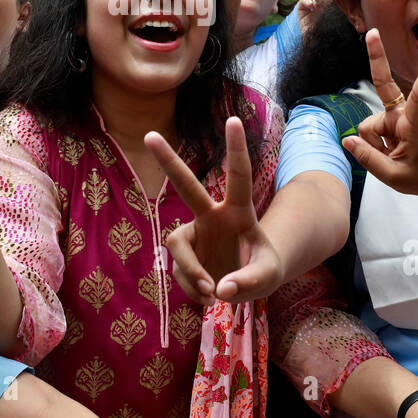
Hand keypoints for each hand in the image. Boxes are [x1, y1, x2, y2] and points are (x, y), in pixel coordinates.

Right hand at [145, 117, 281, 304]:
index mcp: (238, 212)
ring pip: (176, 244)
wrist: (247, 285)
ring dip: (191, 273)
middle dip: (168, 160)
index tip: (232, 120)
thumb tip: (219, 289)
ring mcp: (195, 233)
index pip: (238, 176)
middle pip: (186, 186)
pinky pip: (179, 272)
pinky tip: (209, 297)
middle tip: (150, 135)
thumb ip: (248, 282)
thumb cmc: (263, 270)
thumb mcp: (267, 278)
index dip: (236, 149)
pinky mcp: (184, 254)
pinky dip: (192, 288)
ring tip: (212, 296)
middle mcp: (211, 216)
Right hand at [340, 28, 417, 196]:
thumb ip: (370, 160)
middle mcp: (401, 116)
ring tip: (392, 157)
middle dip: (377, 58)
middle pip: (384, 84)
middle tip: (372, 32)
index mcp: (414, 127)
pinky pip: (365, 133)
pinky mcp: (383, 121)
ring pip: (367, 128)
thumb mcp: (395, 178)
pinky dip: (372, 146)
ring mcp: (391, 117)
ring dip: (374, 146)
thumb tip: (348, 140)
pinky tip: (386, 152)